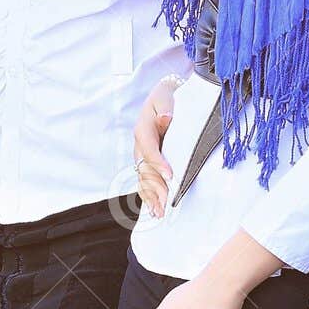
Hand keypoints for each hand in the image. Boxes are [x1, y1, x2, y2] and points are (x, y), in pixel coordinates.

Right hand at [134, 76, 177, 217]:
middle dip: (155, 187)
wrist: (166, 96)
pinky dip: (149, 195)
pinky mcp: (147, 161)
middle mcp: (139, 144)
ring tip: (158, 213)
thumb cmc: (168, 96)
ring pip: (143, 178)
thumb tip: (165, 118)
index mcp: (143, 128)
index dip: (157, 162)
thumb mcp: (166, 96)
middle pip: (144, 168)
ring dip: (151, 196)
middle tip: (166, 203)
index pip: (148, 147)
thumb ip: (165, 107)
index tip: (169, 175)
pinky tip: (154, 208)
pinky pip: (145, 180)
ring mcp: (141, 154)